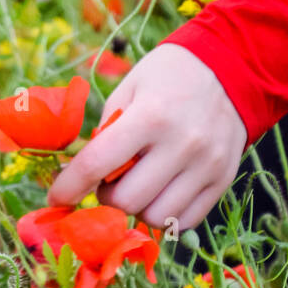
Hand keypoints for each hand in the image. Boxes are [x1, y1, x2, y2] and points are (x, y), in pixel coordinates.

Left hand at [48, 44, 246, 230]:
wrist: (232, 67)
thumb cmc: (167, 76)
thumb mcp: (127, 90)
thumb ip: (104, 133)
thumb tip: (78, 176)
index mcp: (150, 116)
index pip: (96, 165)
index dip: (68, 188)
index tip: (55, 199)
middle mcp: (182, 144)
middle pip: (127, 200)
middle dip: (105, 198)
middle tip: (107, 181)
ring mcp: (207, 165)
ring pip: (156, 217)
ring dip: (135, 208)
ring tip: (136, 185)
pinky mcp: (224, 179)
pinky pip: (185, 220)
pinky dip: (163, 214)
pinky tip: (159, 192)